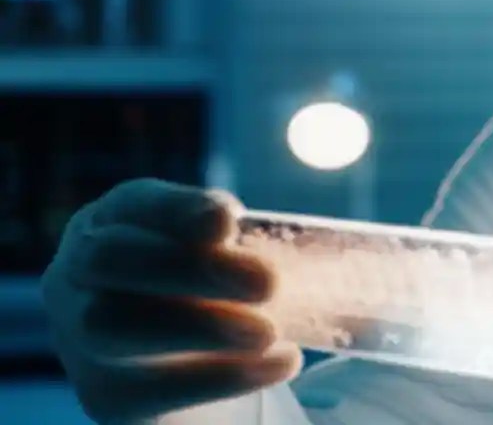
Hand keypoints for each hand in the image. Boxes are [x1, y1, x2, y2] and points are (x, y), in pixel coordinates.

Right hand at [40, 179, 301, 423]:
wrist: (181, 366)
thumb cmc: (209, 289)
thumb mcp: (224, 256)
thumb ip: (242, 248)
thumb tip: (304, 257)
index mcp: (113, 222)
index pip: (134, 204)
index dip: (177, 209)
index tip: (229, 220)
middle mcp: (80, 274)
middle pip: (110, 260)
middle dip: (189, 267)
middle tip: (268, 282)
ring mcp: (81, 338)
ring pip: (115, 325)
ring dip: (202, 325)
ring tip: (270, 332)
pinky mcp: (106, 396)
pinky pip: (152, 389)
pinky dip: (225, 376)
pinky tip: (281, 362)